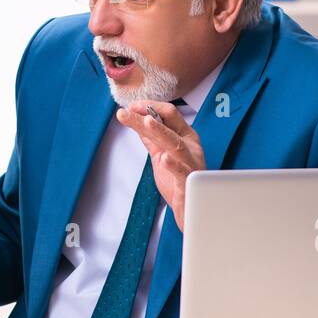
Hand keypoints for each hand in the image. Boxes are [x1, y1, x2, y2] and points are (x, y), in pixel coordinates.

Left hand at [115, 100, 205, 232]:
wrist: (190, 211)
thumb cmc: (179, 182)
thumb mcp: (162, 155)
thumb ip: (152, 139)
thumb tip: (138, 121)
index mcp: (185, 137)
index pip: (170, 114)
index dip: (150, 107)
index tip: (131, 106)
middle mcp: (190, 147)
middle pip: (169, 126)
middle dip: (146, 117)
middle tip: (127, 111)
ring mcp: (191, 164)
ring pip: (176, 145)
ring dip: (161, 132)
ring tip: (147, 122)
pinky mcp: (189, 183)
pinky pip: (183, 172)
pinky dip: (174, 165)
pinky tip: (164, 159)